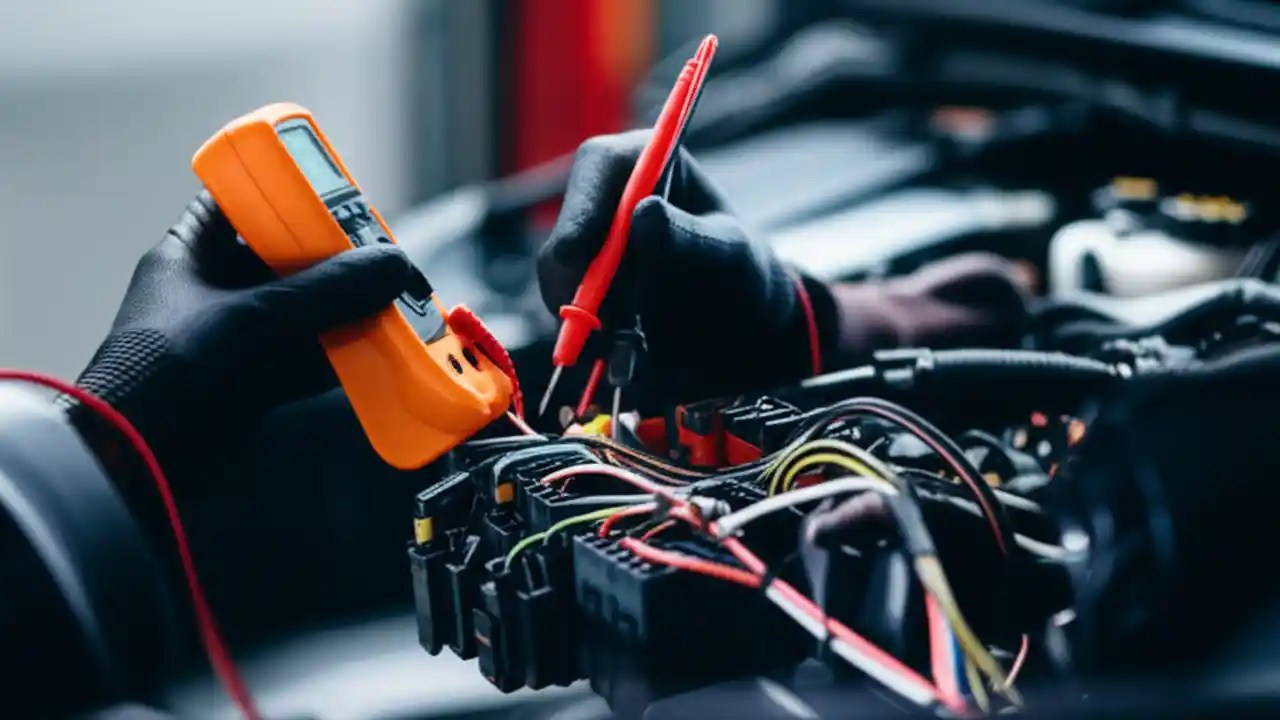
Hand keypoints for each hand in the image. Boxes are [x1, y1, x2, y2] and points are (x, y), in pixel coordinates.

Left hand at [70, 191, 412, 472]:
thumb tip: (396, 263)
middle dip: (335, 262)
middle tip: (383, 260)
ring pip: (299, 313)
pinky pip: (303, 359)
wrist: (138, 460)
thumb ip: (328, 290)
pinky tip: (379, 354)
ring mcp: (231, 339)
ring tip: (394, 305)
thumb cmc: (176, 368)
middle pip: (283, 260)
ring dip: (344, 312)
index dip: (291, 195)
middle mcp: (210, 290)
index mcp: (189, 253)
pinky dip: (339, 356)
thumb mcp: (254, 316)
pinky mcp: (249, 383)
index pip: (243, 201)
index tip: (342, 200)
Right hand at [538, 131, 828, 399]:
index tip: (578, 257)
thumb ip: (688, 237)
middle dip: (579, 285)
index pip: (598, 165)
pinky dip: (593, 340)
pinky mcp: (581, 287)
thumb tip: (642, 215)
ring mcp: (588, 245)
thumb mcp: (730, 253)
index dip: (581, 208)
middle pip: (566, 233)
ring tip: (631, 351)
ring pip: (560, 282)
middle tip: (603, 327)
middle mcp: (607, 196)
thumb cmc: (742, 270)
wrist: (740, 320)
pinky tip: (624, 353)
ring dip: (589, 323)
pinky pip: (569, 315)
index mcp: (645, 161)